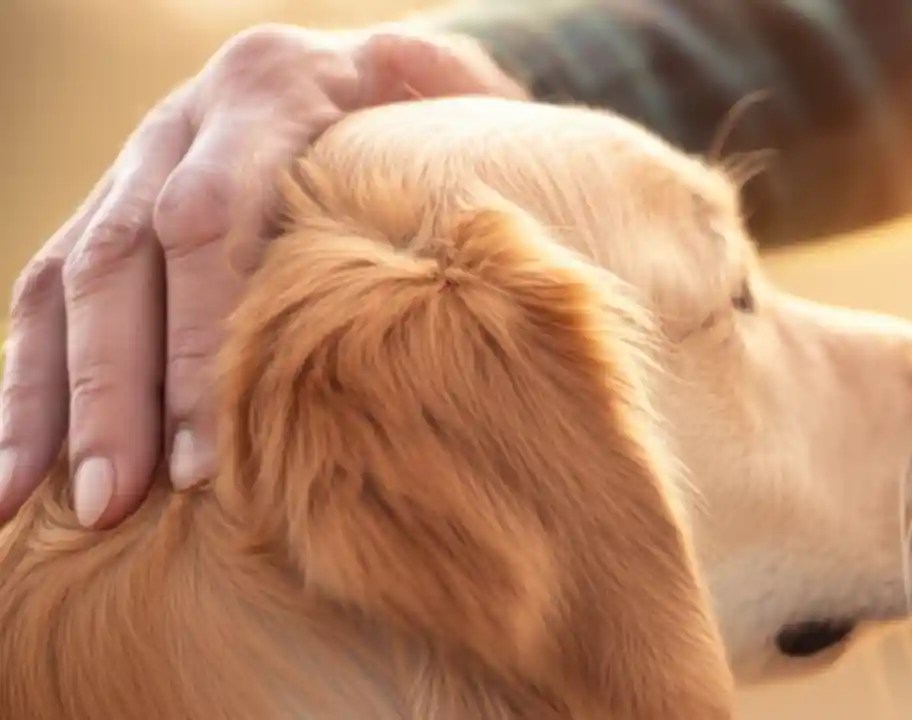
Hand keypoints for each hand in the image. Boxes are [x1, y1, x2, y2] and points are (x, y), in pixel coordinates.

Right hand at [0, 23, 523, 527]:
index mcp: (267, 89)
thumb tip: (435, 110)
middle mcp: (180, 127)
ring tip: (29, 503)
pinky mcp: (106, 216)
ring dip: (49, 398)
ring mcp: (130, 170)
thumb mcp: (444, 84)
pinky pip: (43, 298)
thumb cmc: (416, 106)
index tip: (204, 451)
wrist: (348, 69)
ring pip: (66, 283)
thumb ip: (442, 98)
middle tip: (121, 500)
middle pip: (123, 258)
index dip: (198, 336)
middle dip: (115, 387)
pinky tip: (13, 467)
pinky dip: (23, 382)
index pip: (208, 217)